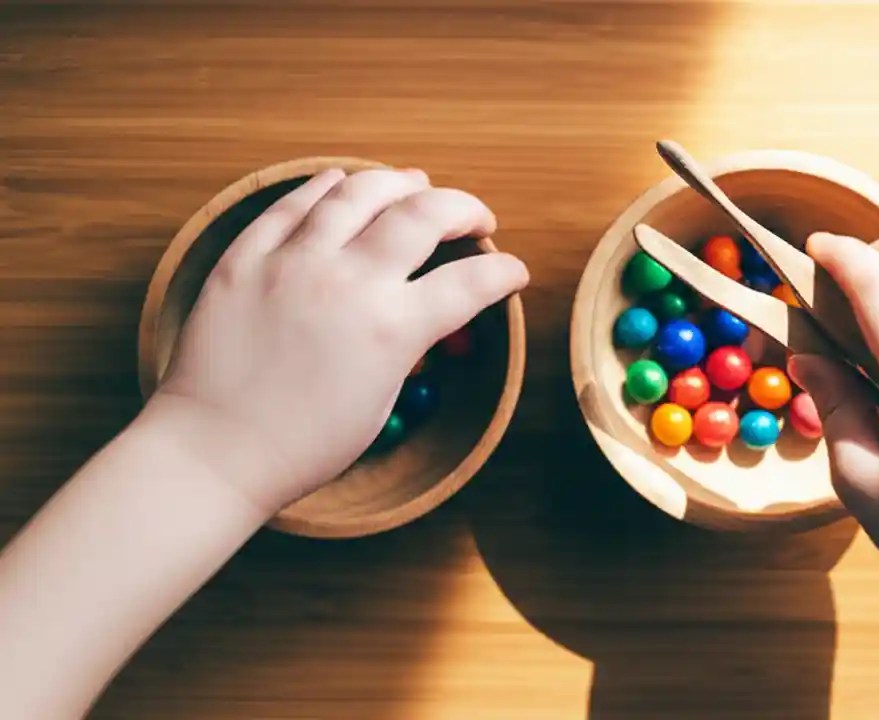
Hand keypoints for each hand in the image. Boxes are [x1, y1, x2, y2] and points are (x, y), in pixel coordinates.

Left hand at [149, 168, 528, 511]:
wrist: (214, 451)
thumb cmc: (304, 445)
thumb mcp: (380, 400)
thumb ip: (406, 344)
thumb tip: (419, 310)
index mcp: (393, 328)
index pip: (472, 282)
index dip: (504, 271)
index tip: (512, 271)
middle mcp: (349, 281)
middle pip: (425, 214)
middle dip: (464, 209)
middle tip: (476, 218)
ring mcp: (293, 261)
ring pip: (360, 191)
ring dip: (400, 183)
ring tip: (416, 185)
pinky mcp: (245, 256)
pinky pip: (293, 203)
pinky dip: (327, 186)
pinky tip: (343, 183)